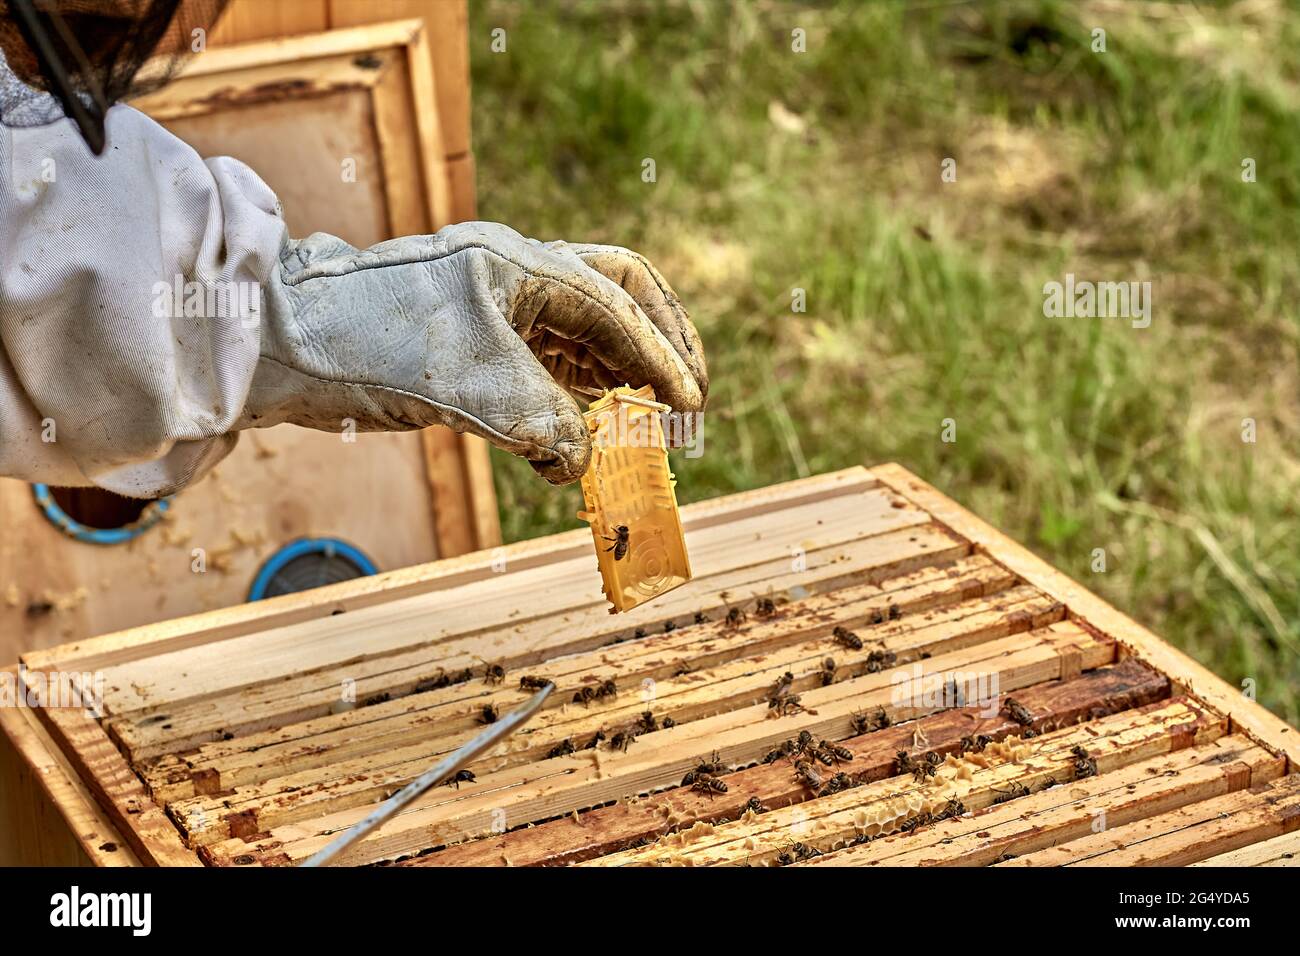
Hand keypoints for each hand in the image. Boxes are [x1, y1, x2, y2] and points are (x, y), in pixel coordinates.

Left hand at [244, 222, 707, 482]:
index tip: (691, 407)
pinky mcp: (473, 335)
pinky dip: (579, 387)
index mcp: (522, 262)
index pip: (618, 307)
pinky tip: (593, 421)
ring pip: (585, 325)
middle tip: (690, 395)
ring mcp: (495, 299)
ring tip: (651, 419)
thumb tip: (586, 464)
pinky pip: (548, 355)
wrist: (279, 341)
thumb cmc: (370, 344)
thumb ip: (548, 425)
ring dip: (623, 369)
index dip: (663, 360)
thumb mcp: (475, 390)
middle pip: (620, 291)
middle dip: (662, 341)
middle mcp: (516, 270)